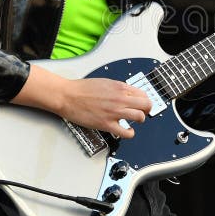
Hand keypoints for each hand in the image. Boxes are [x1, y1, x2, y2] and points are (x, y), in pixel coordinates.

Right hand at [13, 65, 152, 137]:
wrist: (68, 96)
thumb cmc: (82, 89)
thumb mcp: (105, 82)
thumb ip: (119, 88)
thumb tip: (128, 94)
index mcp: (120, 87)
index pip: (143, 94)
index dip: (144, 99)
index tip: (142, 103)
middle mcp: (120, 99)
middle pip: (146, 104)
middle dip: (147, 109)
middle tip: (144, 112)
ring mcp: (114, 112)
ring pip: (140, 117)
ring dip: (140, 119)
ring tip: (136, 121)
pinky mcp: (107, 124)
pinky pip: (126, 132)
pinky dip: (130, 133)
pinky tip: (128, 131)